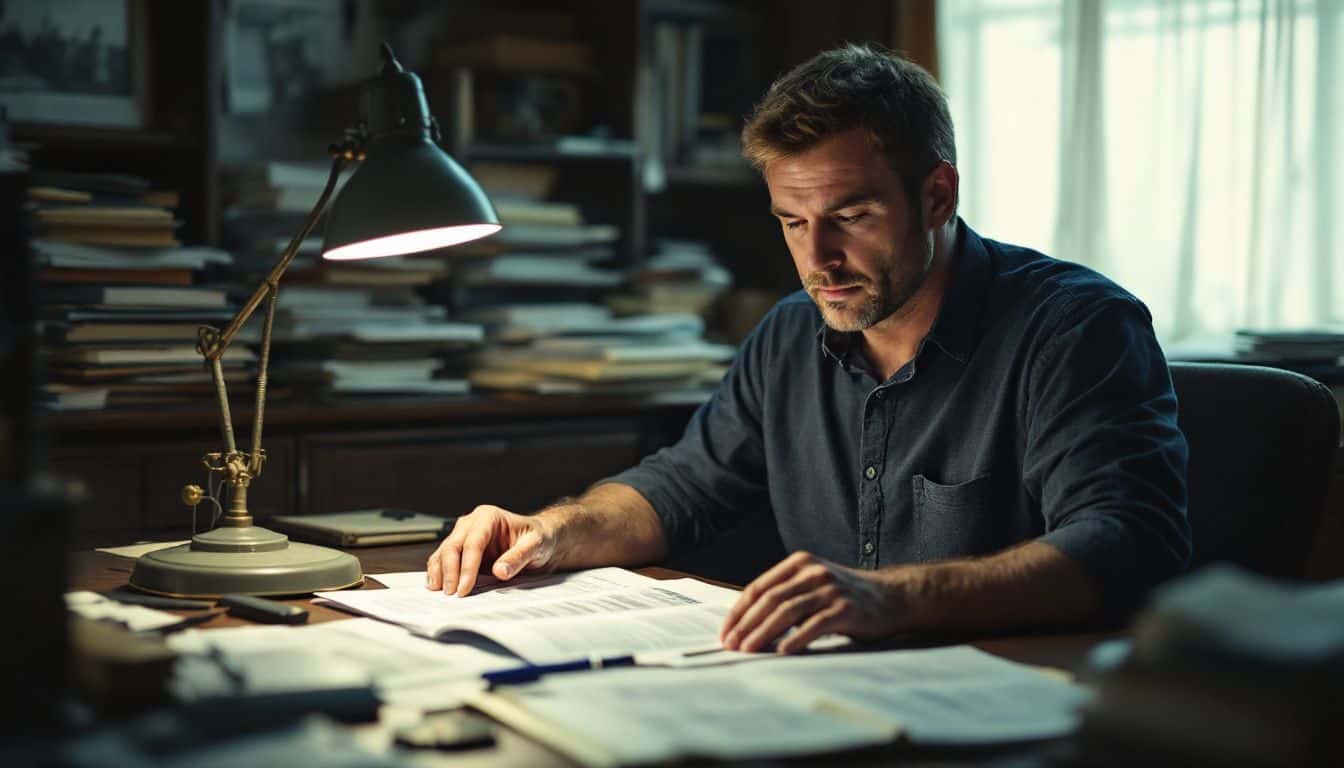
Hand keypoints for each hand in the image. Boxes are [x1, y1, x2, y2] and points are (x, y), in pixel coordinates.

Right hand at [426, 505, 557, 595]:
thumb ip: (518, 557)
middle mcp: (472, 523)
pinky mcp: (461, 549)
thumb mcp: (536, 545)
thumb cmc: (538, 538)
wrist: (540, 539)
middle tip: (452, 593)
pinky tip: (437, 585)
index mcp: (489, 516)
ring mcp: (464, 535)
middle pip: (453, 546)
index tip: (464, 587)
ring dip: (439, 572)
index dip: (467, 566)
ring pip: (444, 552)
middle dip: (450, 571)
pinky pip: (444, 559)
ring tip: (440, 591)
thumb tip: (500, 571)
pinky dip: (439, 572)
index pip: (473, 542)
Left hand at [719, 551, 903, 653]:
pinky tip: (782, 651)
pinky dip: (796, 638)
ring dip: (763, 633)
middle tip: (731, 646)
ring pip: (787, 611)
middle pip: (770, 599)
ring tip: (748, 651)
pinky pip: (815, 624)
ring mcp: (830, 589)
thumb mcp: (813, 585)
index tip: (725, 633)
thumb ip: (786, 595)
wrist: (892, 597)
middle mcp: (813, 572)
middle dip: (746, 624)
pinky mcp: (846, 608)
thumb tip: (746, 625)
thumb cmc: (845, 596)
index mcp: (799, 563)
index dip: (739, 612)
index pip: (759, 588)